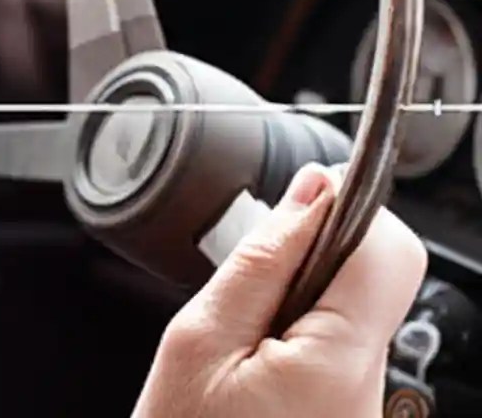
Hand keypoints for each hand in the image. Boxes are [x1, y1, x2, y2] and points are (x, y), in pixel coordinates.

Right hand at [134, 164, 427, 417]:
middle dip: (310, 263)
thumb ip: (259, 260)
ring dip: (300, 305)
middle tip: (246, 299)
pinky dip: (299, 341)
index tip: (297, 207)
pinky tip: (255, 370)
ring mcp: (367, 409)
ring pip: (355, 314)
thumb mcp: (198, 340)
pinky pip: (342, 353)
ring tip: (241, 346)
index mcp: (339, 363)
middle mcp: (372, 389)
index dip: (344, 209)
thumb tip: (309, 192)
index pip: (388, 247)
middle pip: (374, 279)